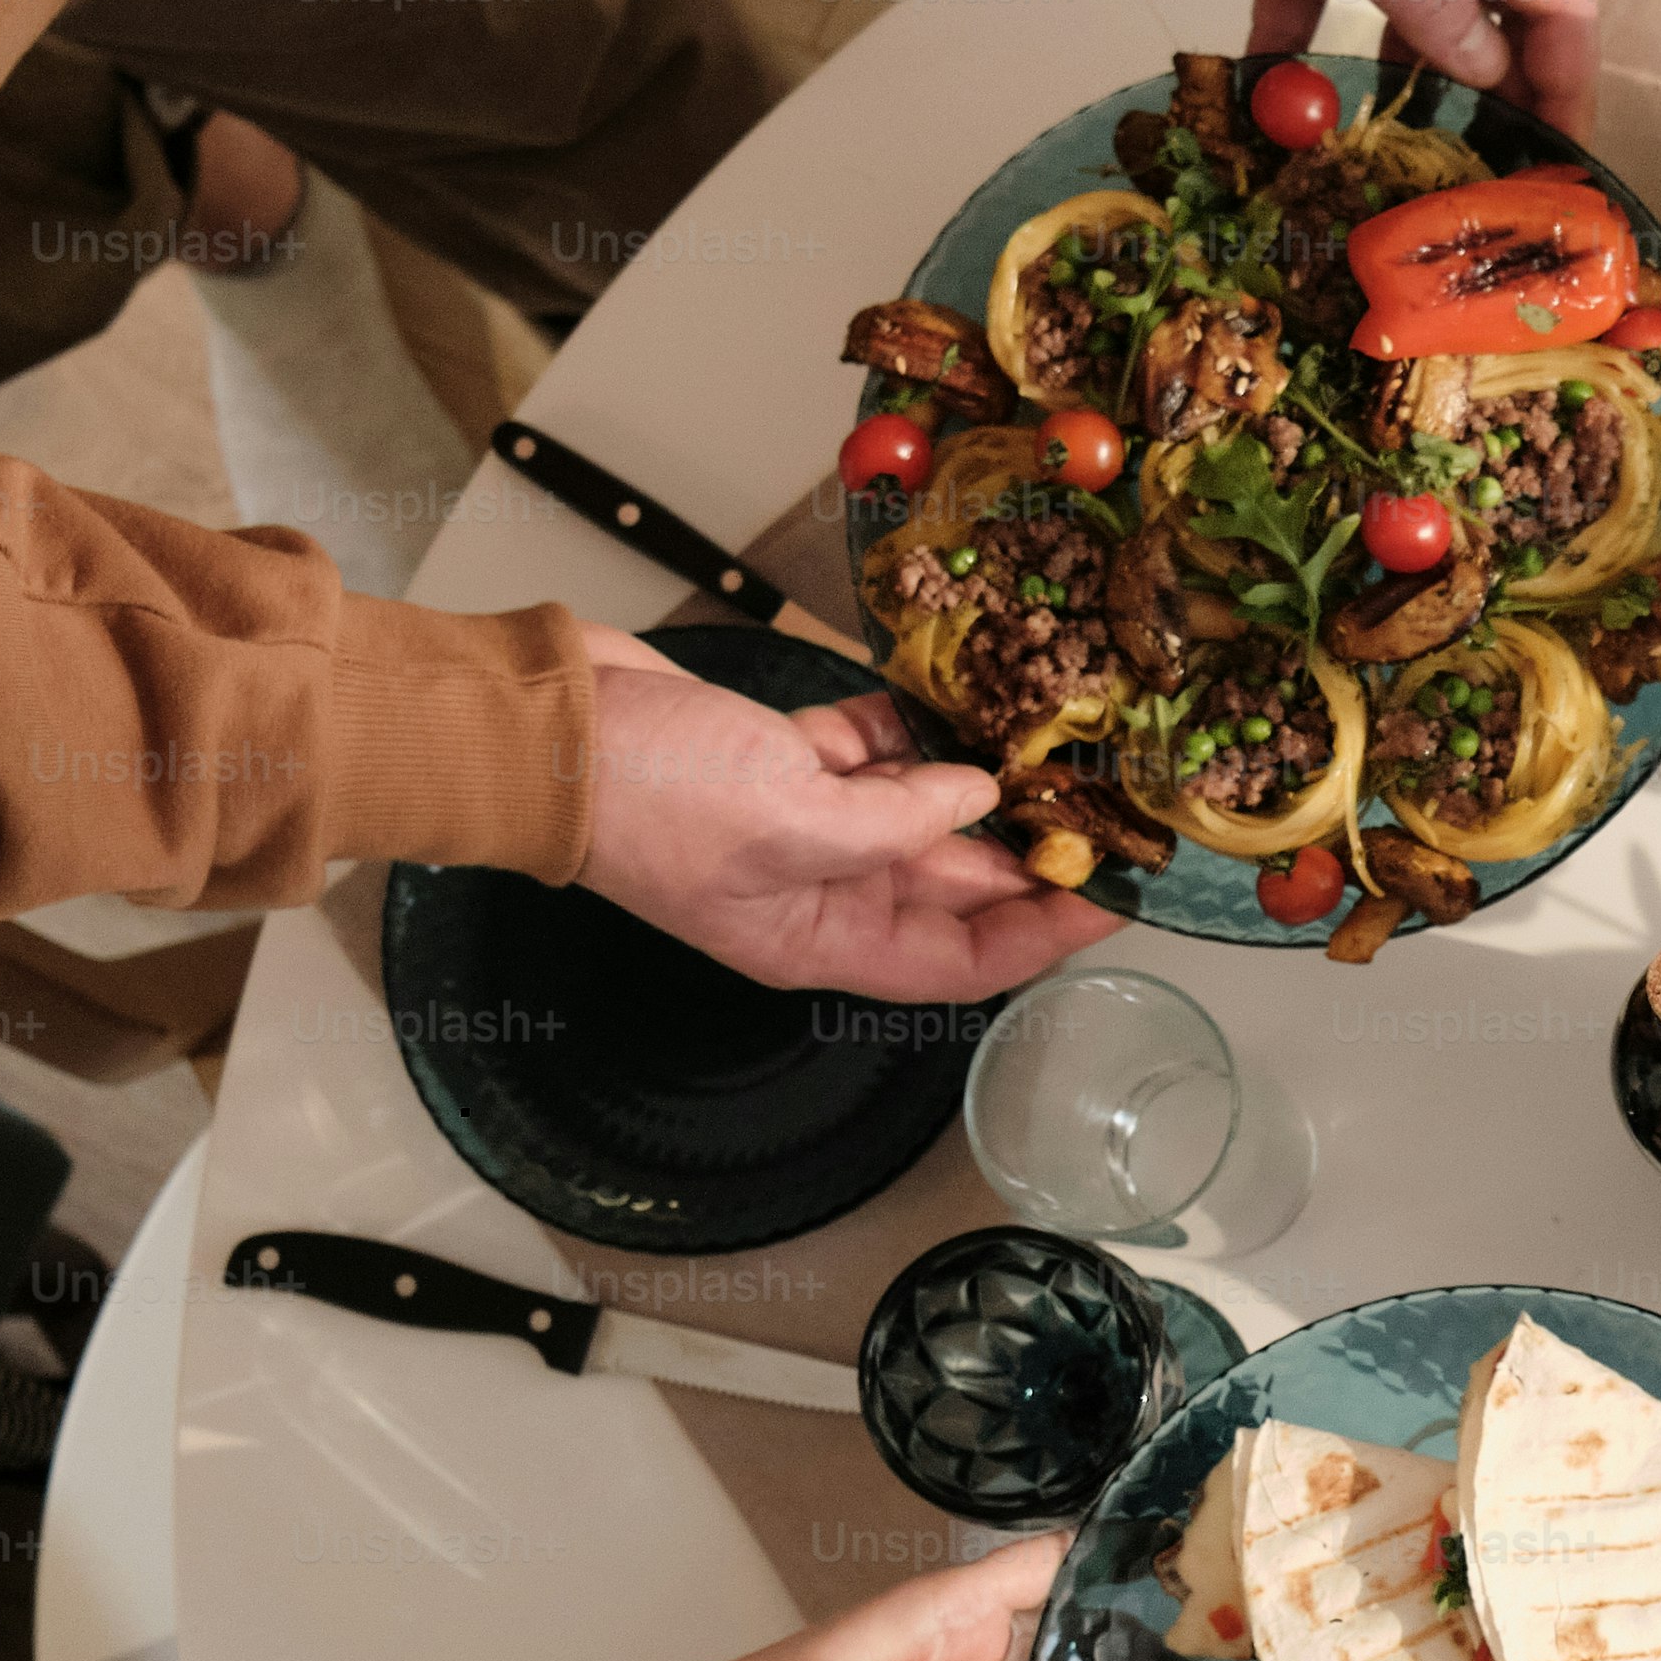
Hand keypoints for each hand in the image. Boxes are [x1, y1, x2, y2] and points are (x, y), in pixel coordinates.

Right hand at [571, 625, 1123, 1002]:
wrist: (548, 723)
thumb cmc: (648, 794)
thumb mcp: (795, 818)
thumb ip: (900, 820)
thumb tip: (975, 797)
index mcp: (820, 939)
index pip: (963, 962)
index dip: (1044, 933)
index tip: (1112, 894)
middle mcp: (819, 890)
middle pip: (953, 882)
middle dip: (1022, 843)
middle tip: (1098, 796)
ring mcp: (800, 822)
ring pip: (917, 809)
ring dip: (969, 776)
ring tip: (1043, 738)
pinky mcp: (781, 758)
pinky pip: (867, 750)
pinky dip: (902, 726)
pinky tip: (944, 699)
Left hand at [1137, 0, 1598, 135]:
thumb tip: (1488, 72)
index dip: (1567, 77)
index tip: (1562, 155)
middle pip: (1498, 5)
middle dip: (1496, 88)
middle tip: (1488, 171)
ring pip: (1420, 5)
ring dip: (1407, 72)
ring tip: (1398, 146)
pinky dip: (1312, 38)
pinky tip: (1283, 90)